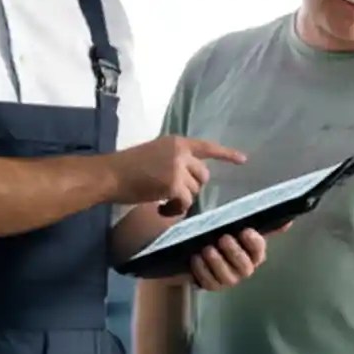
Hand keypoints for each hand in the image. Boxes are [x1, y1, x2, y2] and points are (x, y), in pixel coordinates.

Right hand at [108, 135, 245, 216]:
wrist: (110, 174)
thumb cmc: (126, 167)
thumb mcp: (153, 154)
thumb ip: (172, 161)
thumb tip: (184, 178)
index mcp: (176, 142)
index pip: (207, 146)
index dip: (226, 154)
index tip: (243, 160)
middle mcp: (180, 152)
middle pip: (202, 175)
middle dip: (192, 187)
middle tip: (174, 195)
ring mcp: (178, 167)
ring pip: (194, 191)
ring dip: (181, 201)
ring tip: (163, 203)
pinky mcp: (173, 184)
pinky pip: (184, 203)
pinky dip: (174, 210)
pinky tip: (161, 209)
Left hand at [187, 223, 290, 290]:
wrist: (197, 246)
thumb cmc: (221, 235)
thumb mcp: (237, 225)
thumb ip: (259, 222)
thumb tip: (288, 221)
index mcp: (254, 253)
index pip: (259, 250)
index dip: (254, 242)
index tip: (246, 231)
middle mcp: (244, 269)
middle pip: (244, 266)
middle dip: (234, 252)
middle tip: (223, 238)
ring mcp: (228, 279)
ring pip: (227, 277)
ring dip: (217, 262)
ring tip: (206, 249)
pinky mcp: (212, 285)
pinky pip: (209, 283)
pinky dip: (202, 271)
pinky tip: (196, 259)